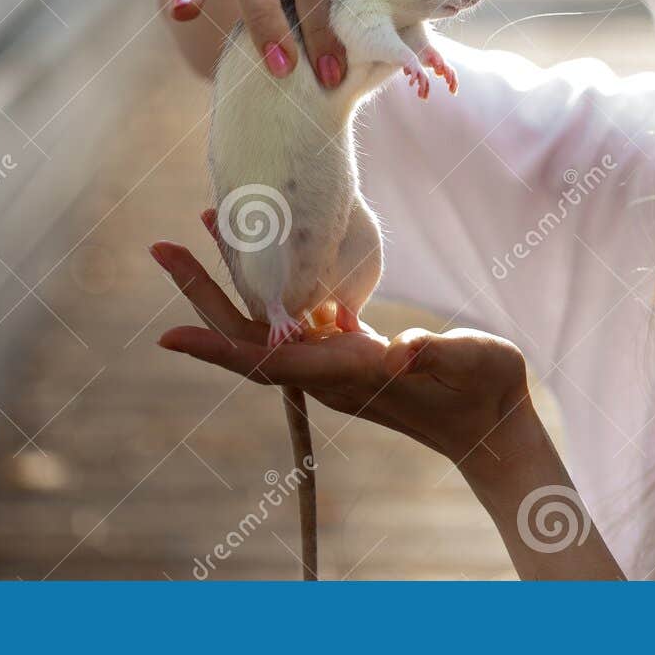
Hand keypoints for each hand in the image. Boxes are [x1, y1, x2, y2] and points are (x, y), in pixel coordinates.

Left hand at [150, 213, 533, 468]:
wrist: (492, 426)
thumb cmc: (485, 391)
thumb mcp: (469, 364)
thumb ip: (435, 355)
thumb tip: (404, 352)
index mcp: (349, 373)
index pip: (269, 361)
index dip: (217, 348)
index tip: (167, 335)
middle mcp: (328, 371)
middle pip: (247, 336)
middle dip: (202, 293)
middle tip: (161, 248)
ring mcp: (334, 361)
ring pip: (264, 322)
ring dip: (229, 281)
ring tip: (207, 227)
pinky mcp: (348, 349)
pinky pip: (291, 317)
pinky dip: (269, 284)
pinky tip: (265, 251)